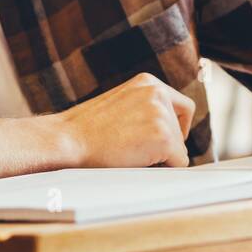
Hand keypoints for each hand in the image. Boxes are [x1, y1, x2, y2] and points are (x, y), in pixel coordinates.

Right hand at [50, 73, 193, 167]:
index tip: (157, 139)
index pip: (183, 107)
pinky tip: (135, 161)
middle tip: (137, 150)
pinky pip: (178, 163)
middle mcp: (158, 92)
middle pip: (183, 128)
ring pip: (180, 148)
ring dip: (160, 157)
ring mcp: (162, 114)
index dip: (175, 127)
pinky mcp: (164, 137)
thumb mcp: (120, 106)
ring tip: (130, 153)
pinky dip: (161, 169)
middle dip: (167, 144)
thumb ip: (144, 109)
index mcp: (148, 82)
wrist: (68, 140)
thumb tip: (171, 132)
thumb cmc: (87, 130)